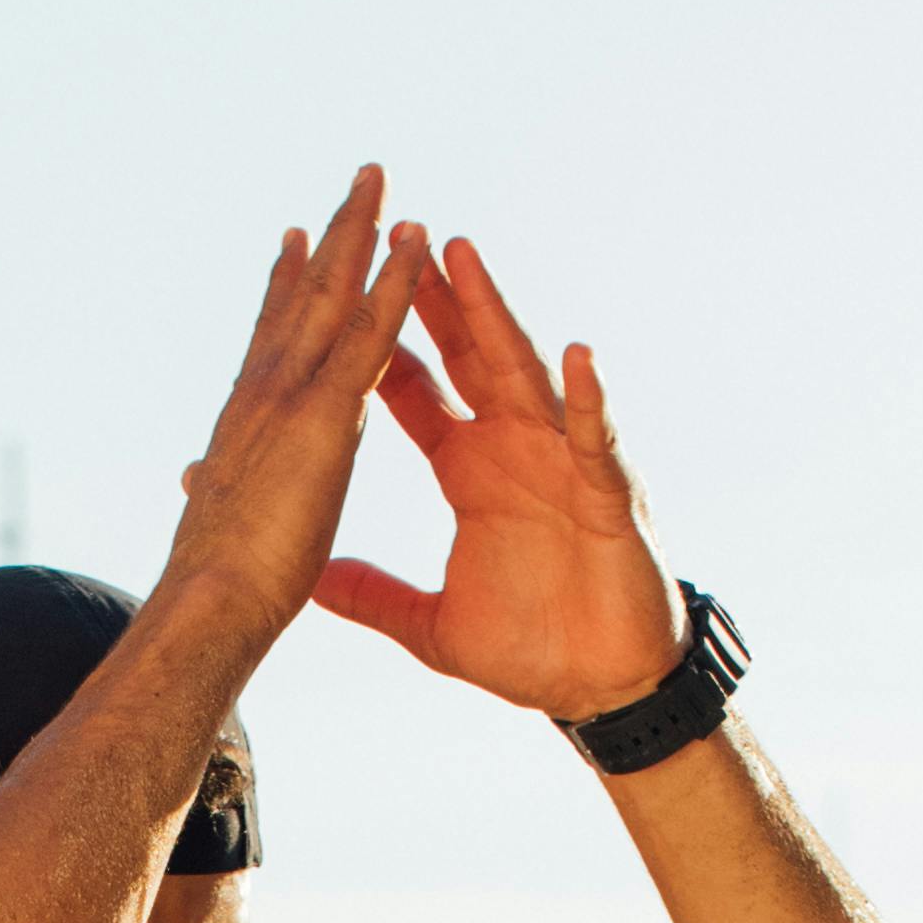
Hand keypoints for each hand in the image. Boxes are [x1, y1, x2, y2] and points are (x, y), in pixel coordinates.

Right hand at [161, 168, 431, 638]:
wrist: (210, 607)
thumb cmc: (213, 589)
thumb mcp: (219, 524)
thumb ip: (216, 491)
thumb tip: (196, 481)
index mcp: (247, 422)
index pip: (271, 341)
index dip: (284, 291)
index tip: (296, 246)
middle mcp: (263, 391)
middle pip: (302, 300)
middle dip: (328, 241)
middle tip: (353, 187)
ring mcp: (292, 393)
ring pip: (334, 297)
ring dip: (359, 234)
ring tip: (381, 179)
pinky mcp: (325, 411)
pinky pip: (372, 332)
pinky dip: (394, 282)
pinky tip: (415, 239)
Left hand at [312, 231, 681, 722]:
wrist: (601, 689)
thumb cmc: (534, 649)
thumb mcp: (432, 626)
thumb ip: (374, 596)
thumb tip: (314, 581)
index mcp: (471, 471)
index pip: (417, 394)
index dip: (382, 345)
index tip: (343, 293)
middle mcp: (514, 451)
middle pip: (467, 359)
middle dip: (436, 298)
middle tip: (402, 233)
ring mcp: (563, 465)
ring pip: (523, 375)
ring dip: (495, 317)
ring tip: (464, 258)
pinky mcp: (608, 496)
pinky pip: (594, 440)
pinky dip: (584, 399)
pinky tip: (574, 355)